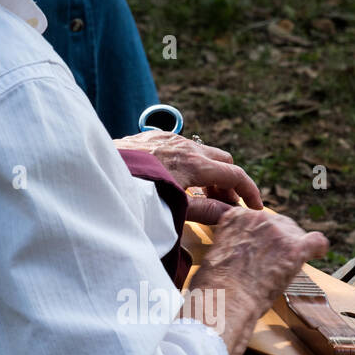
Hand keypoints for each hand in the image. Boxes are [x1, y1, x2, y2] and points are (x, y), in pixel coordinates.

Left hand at [117, 131, 261, 209]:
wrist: (98, 175)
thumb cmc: (135, 195)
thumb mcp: (173, 209)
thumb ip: (205, 211)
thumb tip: (231, 216)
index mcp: (194, 163)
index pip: (234, 175)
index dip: (249, 192)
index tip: (256, 207)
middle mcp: (185, 146)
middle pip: (222, 160)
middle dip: (228, 182)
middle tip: (225, 204)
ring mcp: (169, 139)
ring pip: (202, 153)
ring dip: (209, 173)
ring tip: (203, 196)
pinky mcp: (153, 138)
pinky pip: (182, 148)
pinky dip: (191, 164)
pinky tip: (180, 181)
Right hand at [190, 208, 328, 354]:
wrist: (224, 299)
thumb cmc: (215, 286)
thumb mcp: (216, 252)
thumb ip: (233, 243)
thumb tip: (244, 253)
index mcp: (235, 216)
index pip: (258, 219)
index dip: (261, 237)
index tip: (260, 250)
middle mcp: (257, 217)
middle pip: (280, 224)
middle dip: (280, 242)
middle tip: (274, 263)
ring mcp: (277, 231)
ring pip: (297, 234)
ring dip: (294, 249)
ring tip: (285, 268)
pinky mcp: (294, 248)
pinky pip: (316, 241)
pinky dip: (318, 248)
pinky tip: (317, 253)